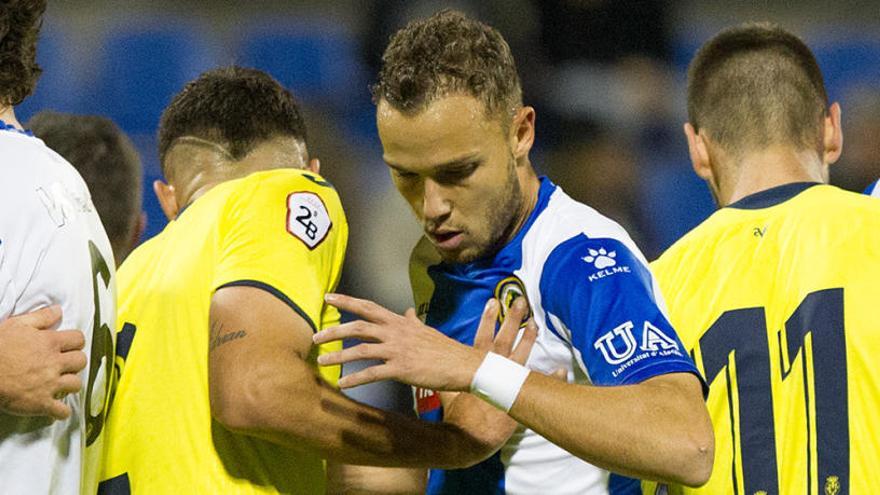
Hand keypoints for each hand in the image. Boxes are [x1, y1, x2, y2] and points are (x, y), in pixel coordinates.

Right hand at [0, 306, 86, 419]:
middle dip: (74, 362)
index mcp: (50, 342)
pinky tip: (57, 408)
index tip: (68, 346)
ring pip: (76, 385)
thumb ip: (41, 317)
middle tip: (64, 364)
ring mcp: (49, 385)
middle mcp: (54, 363)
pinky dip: (61, 411)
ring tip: (61, 384)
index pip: (78, 339)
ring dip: (70, 384)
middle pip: (81, 361)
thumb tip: (59, 310)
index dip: (75, 342)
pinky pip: (62, 411)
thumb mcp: (17, 324)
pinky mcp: (41, 403)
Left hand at [314, 294, 536, 390]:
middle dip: (334, 331)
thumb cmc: (445, 349)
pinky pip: (372, 373)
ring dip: (338, 356)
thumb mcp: (426, 330)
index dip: (347, 300)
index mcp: (400, 322)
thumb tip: (407, 311)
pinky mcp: (401, 369)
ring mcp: (398, 350)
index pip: (368, 307)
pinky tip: (342, 384)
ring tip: (322, 362)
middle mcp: (396, 332)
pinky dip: (355, 378)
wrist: (464, 364)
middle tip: (315, 337)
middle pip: (358, 326)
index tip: (328, 296)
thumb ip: (412, 321)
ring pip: (361, 350)